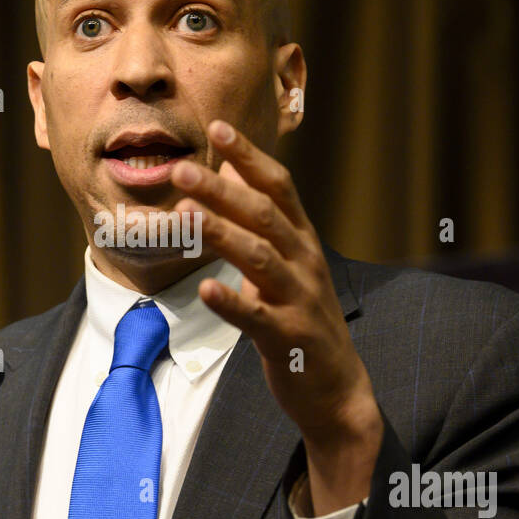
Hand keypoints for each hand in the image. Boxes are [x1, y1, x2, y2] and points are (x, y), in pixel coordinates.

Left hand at [172, 120, 382, 513]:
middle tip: (181, 171)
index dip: (249, 157)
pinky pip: (257, 318)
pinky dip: (232, 302)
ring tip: (185, 216)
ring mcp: (300, 301)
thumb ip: (259, 220)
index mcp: (302, 241)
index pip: (279, 188)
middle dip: (223, 191)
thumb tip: (227, 168)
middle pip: (264, 217)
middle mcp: (305, 263)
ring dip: (222, 235)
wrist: (337, 389)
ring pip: (260, 259)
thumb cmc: (302, 319)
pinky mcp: (290, 339)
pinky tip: (204, 290)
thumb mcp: (286, 264)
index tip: (217, 128)